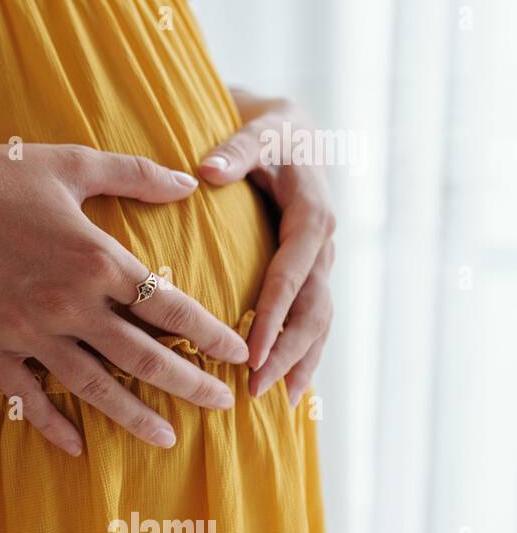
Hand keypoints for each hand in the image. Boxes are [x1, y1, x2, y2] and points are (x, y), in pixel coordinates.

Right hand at [0, 140, 249, 454]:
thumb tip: (190, 183)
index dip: (211, 334)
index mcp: (97, 259)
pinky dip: (52, 424)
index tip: (239, 354)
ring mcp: (29, 332)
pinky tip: (77, 446)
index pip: (171, 307)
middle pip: (142, 357)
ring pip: (93, 386)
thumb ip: (136, 174)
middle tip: (222, 406)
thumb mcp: (71, 164)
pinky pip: (27, 396)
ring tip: (166, 438)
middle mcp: (70, 305)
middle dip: (188, 384)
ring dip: (133, 416)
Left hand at [197, 89, 335, 406]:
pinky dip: (305, 355)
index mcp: (312, 216)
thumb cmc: (267, 131)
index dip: (273, 311)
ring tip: (278, 402)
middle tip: (256, 387)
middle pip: (312, 308)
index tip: (250, 349)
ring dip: (300, 362)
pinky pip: (314, 320)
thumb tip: (206, 171)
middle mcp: (325, 245)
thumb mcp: (256, 130)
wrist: (293, 131)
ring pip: (319, 322)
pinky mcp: (313, 274)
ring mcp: (323, 263)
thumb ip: (236, 150)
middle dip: (286, 351)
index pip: (292, 271)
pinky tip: (290, 390)